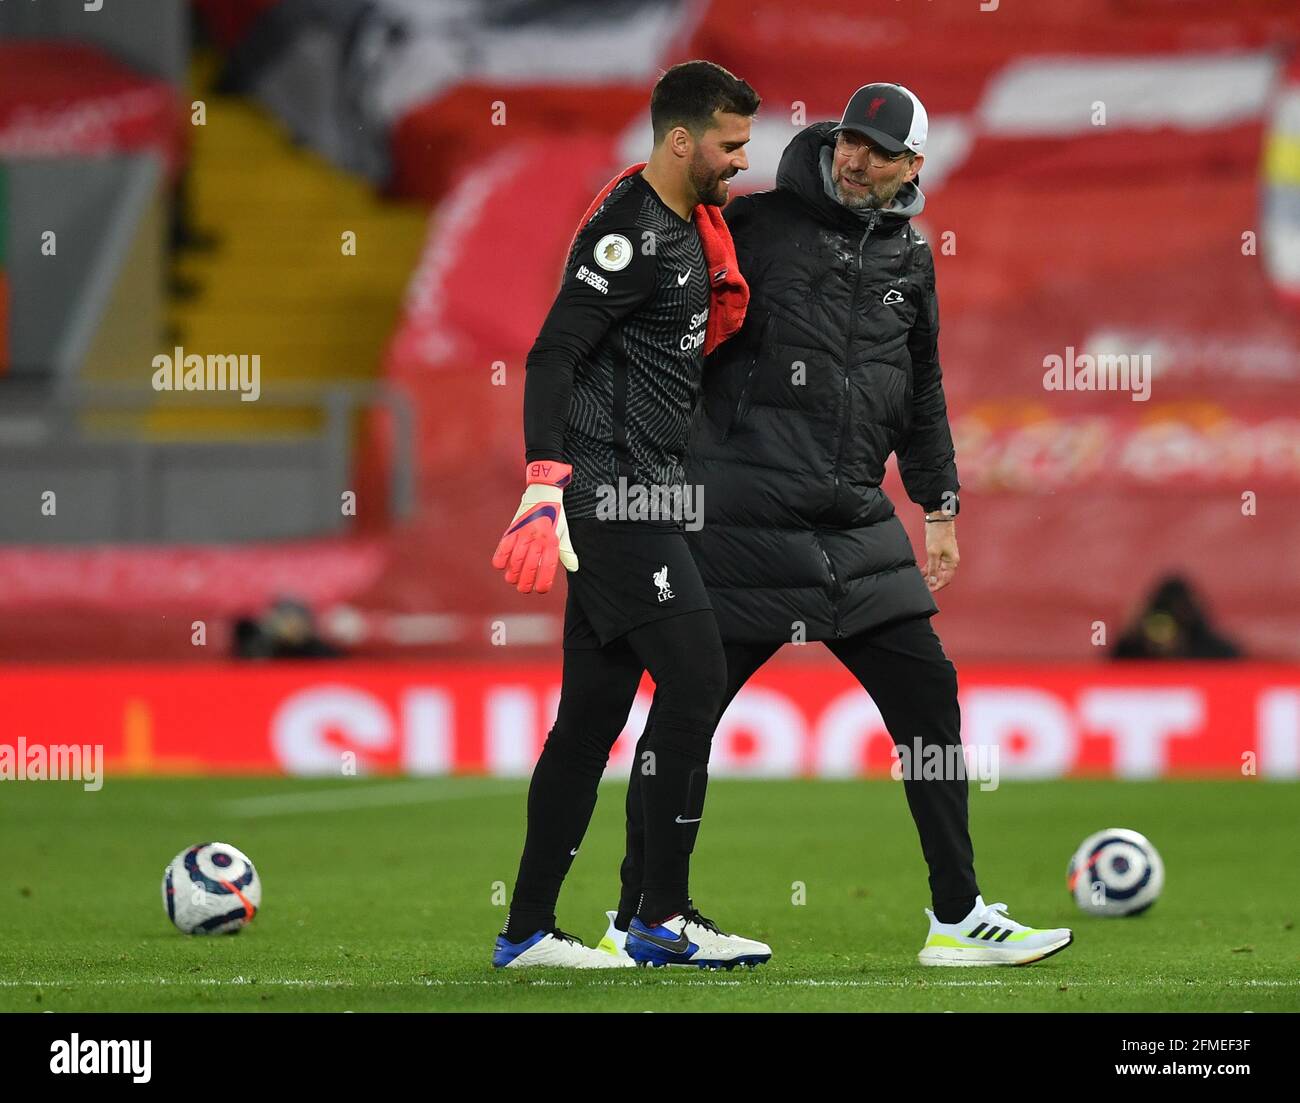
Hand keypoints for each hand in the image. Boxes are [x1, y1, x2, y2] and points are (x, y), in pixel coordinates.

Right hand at [492, 460, 578, 593]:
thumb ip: (567, 552)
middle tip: (524, 589)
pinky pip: (503, 548)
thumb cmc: (555, 517)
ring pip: (515, 561)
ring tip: (513, 580)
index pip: (547, 568)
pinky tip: (501, 566)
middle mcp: (538, 539)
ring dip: (513, 575)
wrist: (543, 493)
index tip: (540, 590)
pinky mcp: (512, 529)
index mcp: (552, 541)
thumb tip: (575, 568)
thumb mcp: (563, 533)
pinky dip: (500, 559)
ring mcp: (523, 534)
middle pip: (529, 568)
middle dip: (526, 583)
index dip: (543, 583)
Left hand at [923, 514, 958, 591]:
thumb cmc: (938, 534)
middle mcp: (949, 561)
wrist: (938, 520)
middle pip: (941, 576)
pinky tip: (920, 573)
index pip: (946, 579)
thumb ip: (933, 568)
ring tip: (920, 582)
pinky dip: (927, 569)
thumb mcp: (933, 553)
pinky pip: (933, 564)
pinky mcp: (938, 553)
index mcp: (952, 562)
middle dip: (932, 582)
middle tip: (922, 587)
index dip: (937, 586)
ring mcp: (944, 557)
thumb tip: (933, 581)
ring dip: (929, 576)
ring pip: (936, 571)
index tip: (929, 590)